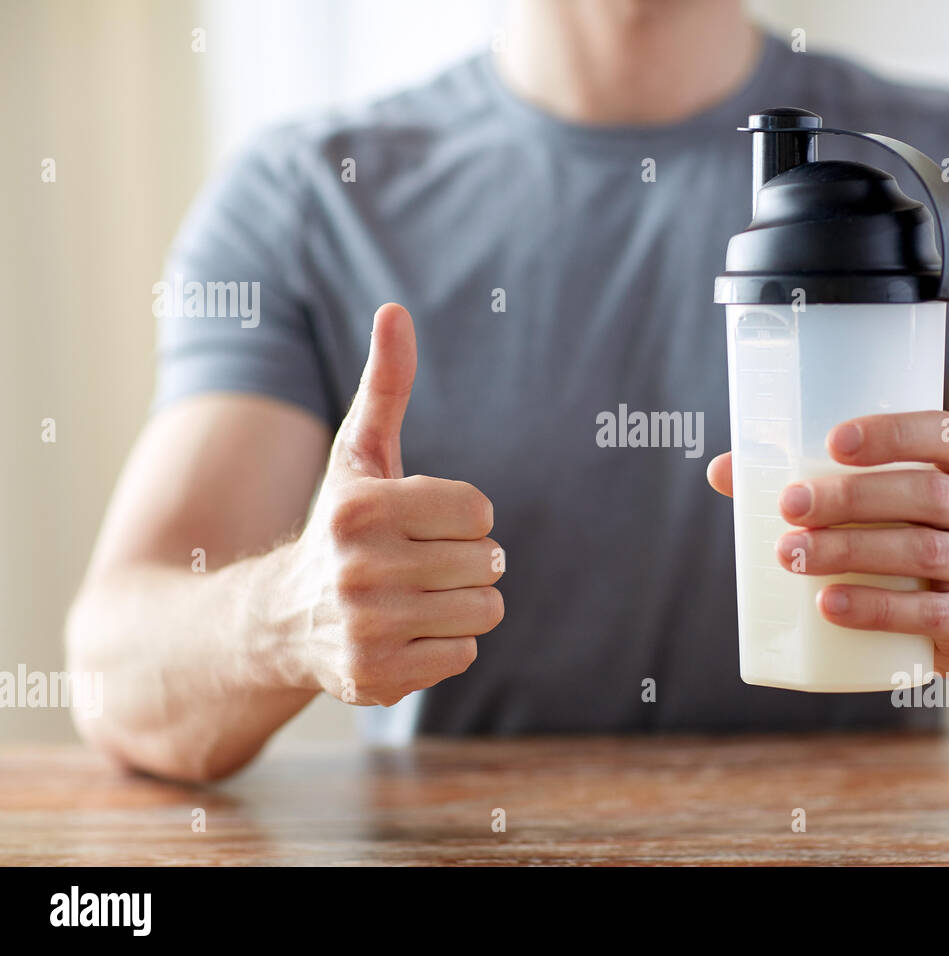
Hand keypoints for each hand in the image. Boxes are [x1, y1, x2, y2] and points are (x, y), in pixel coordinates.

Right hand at [284, 303, 503, 705]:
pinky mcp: (376, 677)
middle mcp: (358, 570)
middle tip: (419, 564)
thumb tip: (395, 311)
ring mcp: (366, 628)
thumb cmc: (340, 523)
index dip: (463, 517)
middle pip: (487, 564)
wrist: (279, 618)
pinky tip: (404, 633)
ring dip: (462, 602)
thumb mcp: (360, 453)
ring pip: (484, 610)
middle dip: (466, 561)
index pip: (480, 513)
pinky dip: (445, 644)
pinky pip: (463, 654)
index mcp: (360, 509)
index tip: (424, 522)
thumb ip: (386, 385)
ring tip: (416, 597)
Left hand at [707, 411, 948, 674]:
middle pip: (926, 493)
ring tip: (789, 555)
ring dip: (851, 551)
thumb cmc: (918, 536)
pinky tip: (828, 604)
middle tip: (790, 505)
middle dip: (851, 497)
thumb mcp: (894, 501)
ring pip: (924, 551)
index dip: (894, 433)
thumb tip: (723, 470)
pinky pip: (928, 613)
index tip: (834, 441)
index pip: (948, 433)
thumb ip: (819, 479)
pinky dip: (874, 609)